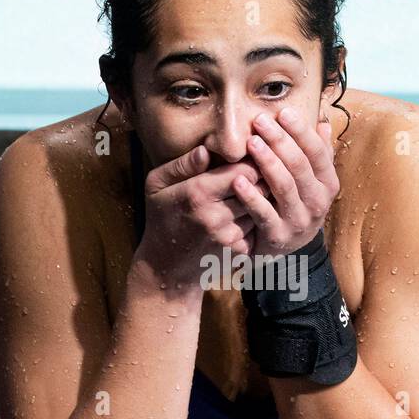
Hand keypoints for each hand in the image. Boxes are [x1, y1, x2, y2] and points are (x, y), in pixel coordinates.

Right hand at [136, 139, 269, 286]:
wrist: (167, 269)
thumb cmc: (161, 219)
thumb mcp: (157, 186)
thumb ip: (181, 165)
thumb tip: (207, 150)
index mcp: (197, 194)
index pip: (244, 170)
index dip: (249, 162)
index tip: (246, 158)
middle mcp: (216, 216)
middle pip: (258, 188)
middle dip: (258, 179)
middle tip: (252, 174)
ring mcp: (229, 236)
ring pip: (261, 207)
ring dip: (257, 200)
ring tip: (245, 195)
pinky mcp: (239, 251)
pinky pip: (257, 226)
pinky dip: (253, 220)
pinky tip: (240, 217)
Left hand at [232, 107, 338, 256]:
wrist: (287, 245)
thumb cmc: (296, 202)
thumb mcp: (312, 179)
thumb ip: (317, 153)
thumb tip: (323, 121)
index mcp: (328, 184)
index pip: (317, 152)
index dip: (301, 131)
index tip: (282, 112)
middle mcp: (318, 203)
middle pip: (300, 166)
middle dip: (280, 141)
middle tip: (260, 121)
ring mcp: (299, 221)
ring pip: (284, 186)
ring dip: (267, 162)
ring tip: (251, 142)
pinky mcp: (278, 236)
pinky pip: (264, 213)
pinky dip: (251, 196)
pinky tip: (238, 180)